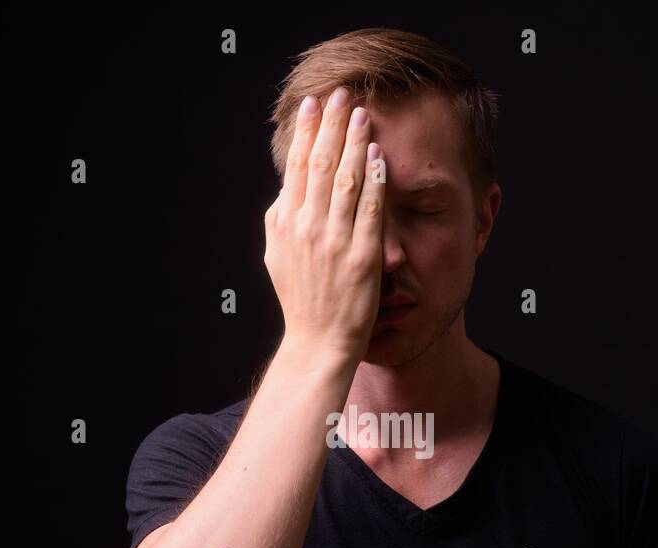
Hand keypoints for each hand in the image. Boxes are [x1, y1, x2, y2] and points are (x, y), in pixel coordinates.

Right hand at [263, 86, 386, 362]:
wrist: (319, 343)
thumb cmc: (303, 301)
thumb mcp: (280, 256)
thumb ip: (282, 220)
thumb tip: (286, 189)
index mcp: (285, 224)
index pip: (295, 166)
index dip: (305, 130)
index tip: (314, 103)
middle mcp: (306, 228)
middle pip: (319, 163)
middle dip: (331, 124)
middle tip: (342, 94)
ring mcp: (334, 241)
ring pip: (344, 179)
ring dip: (354, 141)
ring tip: (362, 114)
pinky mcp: (361, 256)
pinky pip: (369, 209)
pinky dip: (373, 179)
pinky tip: (378, 155)